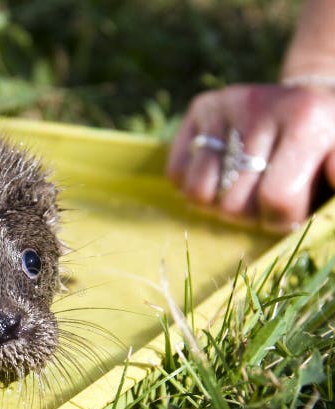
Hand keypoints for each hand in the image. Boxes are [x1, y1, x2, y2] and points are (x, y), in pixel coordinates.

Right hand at [166, 84, 334, 231]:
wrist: (309, 100)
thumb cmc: (327, 149)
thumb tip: (330, 202)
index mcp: (308, 121)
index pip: (276, 199)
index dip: (279, 220)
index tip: (290, 212)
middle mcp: (262, 105)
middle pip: (233, 203)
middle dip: (248, 216)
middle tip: (263, 203)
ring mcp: (226, 104)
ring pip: (199, 192)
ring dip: (217, 205)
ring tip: (239, 191)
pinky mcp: (201, 107)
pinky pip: (177, 173)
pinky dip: (194, 186)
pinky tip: (217, 177)